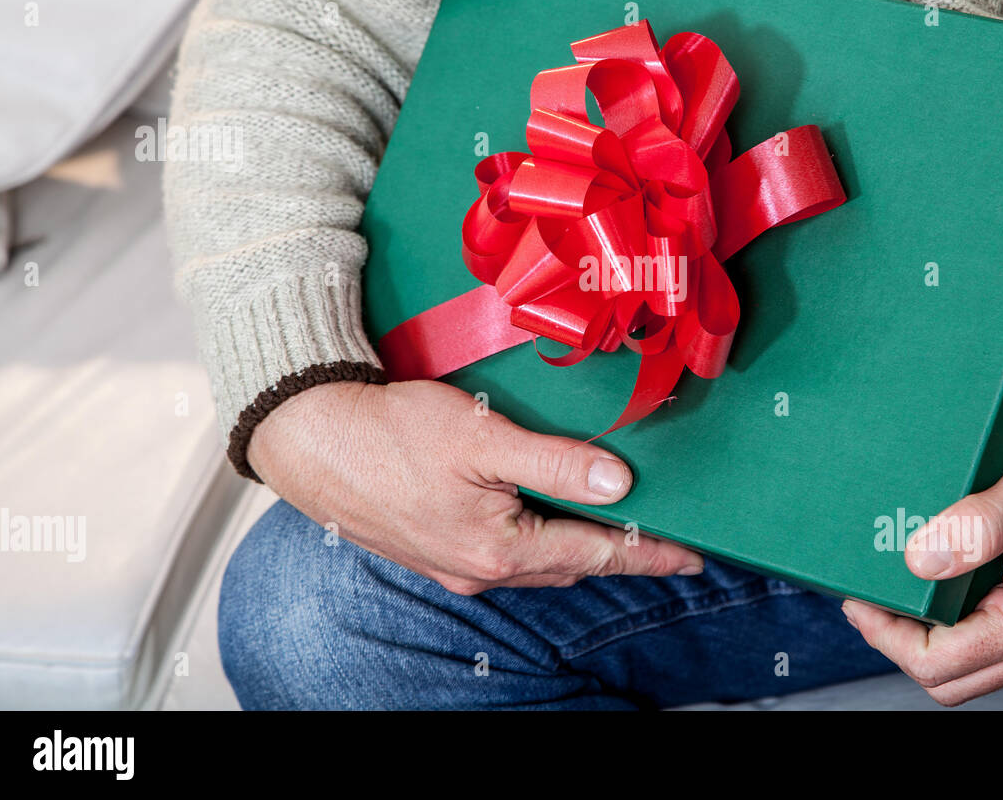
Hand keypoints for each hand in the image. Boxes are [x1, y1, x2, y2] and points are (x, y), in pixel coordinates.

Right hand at [247, 379, 703, 593]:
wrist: (308, 438)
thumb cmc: (388, 433)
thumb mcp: (482, 438)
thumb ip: (554, 463)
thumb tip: (617, 484)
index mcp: (499, 549)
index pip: (597, 554)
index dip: (651, 553)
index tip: (694, 558)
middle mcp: (480, 569)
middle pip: (571, 563)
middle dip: (618, 549)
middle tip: (662, 530)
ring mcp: (455, 563)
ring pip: (538, 560)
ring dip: (577, 542)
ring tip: (611, 517)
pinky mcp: (436, 547)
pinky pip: (507, 550)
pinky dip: (539, 533)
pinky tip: (543, 508)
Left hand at [841, 390, 1002, 704]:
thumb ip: (974, 527)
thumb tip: (918, 561)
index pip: (941, 664)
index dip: (887, 637)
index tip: (858, 600)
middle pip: (959, 678)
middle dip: (905, 645)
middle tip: (872, 601)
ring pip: (986, 663)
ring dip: (940, 636)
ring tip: (906, 588)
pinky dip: (974, 622)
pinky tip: (955, 581)